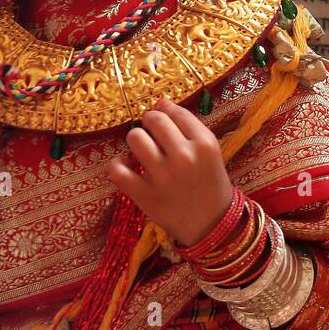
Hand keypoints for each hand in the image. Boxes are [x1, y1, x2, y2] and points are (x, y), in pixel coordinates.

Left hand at [107, 97, 233, 246]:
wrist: (212, 226)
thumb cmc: (210, 185)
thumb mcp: (210, 152)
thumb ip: (189, 128)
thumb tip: (160, 102)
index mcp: (205, 144)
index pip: (175, 112)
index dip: (165, 111)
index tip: (162, 119)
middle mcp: (185, 157)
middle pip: (154, 120)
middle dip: (149, 122)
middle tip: (151, 133)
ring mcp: (163, 177)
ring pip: (135, 138)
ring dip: (135, 141)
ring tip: (140, 150)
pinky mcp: (145, 196)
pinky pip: (117, 170)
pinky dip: (116, 164)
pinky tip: (124, 165)